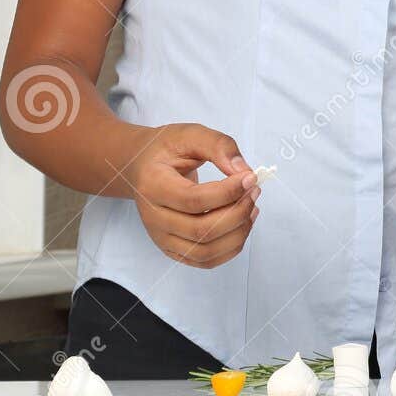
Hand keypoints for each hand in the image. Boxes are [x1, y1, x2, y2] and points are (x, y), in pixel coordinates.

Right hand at [123, 123, 258, 268]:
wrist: (141, 167)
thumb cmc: (166, 151)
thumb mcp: (190, 134)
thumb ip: (218, 146)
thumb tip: (244, 171)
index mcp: (153, 185)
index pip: (193, 200)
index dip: (228, 192)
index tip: (250, 177)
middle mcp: (153, 217)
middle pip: (201, 230)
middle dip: (238, 212)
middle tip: (254, 190)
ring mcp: (161, 237)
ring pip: (205, 250)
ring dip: (238, 231)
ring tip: (251, 205)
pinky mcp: (172, 248)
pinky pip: (206, 260)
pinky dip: (231, 247)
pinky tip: (243, 223)